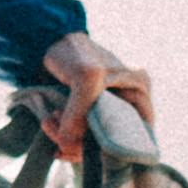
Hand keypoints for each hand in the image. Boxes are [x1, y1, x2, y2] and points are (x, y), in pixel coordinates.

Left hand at [35, 30, 152, 160]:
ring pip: (92, 140)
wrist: (45, 41)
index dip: (121, 146)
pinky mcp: (87, 113)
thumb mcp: (86, 77)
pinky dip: (63, 136)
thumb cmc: (74, 52)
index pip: (142, 131)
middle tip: (59, 133)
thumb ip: (81, 112)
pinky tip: (49, 126)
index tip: (93, 147)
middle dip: (83, 141)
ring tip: (49, 122)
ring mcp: (107, 108)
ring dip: (68, 138)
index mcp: (139, 89)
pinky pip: (79, 136)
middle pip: (112, 140)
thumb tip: (67, 144)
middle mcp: (127, 101)